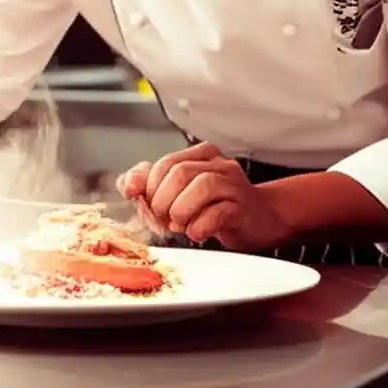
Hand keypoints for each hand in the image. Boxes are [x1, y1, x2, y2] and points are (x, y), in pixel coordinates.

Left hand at [116, 142, 291, 250]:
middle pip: (180, 172)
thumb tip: (128, 184)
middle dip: (163, 201)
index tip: (145, 204)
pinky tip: (196, 233)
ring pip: (201, 186)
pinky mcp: (243, 208)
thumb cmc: (215, 205)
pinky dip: (200, 227)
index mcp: (199, 155)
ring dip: (181, 211)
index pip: (164, 163)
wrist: (260, 219)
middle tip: (163, 219)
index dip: (148, 187)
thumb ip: (150, 184)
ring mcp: (233, 184)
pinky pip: (217, 214)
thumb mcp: (179, 192)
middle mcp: (218, 164)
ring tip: (179, 224)